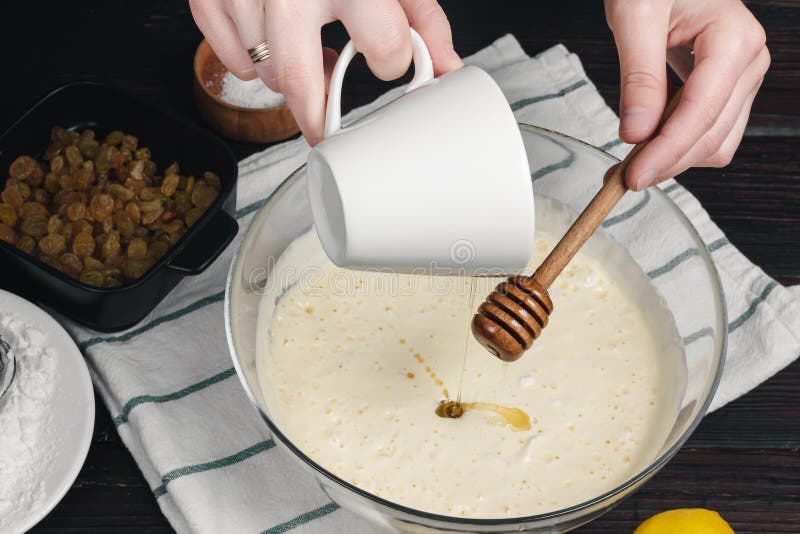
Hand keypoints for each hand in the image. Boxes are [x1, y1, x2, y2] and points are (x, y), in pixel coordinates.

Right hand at [189, 0, 461, 144]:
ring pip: (263, 71)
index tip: (388, 59)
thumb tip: (446, 67)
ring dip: (287, 79)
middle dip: (316, 117)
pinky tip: (270, 48)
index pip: (383, 47)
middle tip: (326, 131)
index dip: (390, 60)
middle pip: (298, 80)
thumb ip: (423, 17)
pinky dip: (247, 64)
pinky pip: (228, 54)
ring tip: (308, 55)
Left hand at [605, 0, 769, 189]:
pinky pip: (708, 132)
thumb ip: (638, 76)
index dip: (666, 152)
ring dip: (673, 160)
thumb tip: (636, 133)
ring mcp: (742, 78)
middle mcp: (748, 62)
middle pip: (711, 137)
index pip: (700, 113)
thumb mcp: (634, 16)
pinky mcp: (727, 89)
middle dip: (666, 162)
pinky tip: (646, 145)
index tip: (632, 177)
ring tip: (628, 162)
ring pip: (715, 143)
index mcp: (733, 39)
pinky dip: (677, 145)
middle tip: (620, 178)